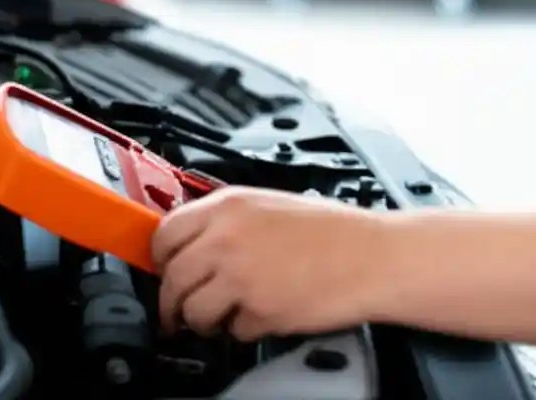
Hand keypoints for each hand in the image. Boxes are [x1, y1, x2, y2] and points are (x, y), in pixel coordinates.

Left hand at [152, 187, 391, 341]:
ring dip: (204, 321)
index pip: (164, 233)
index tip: (163, 271)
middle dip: (171, 302)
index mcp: (228, 206)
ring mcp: (241, 276)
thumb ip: (227, 221)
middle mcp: (227, 239)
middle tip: (177, 313)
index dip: (159, 259)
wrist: (375, 256)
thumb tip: (191, 244)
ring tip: (223, 318)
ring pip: (193, 310)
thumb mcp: (269, 205)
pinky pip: (232, 330)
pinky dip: (245, 329)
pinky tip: (266, 314)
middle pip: (171, 278)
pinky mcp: (259, 310)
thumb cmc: (334, 231)